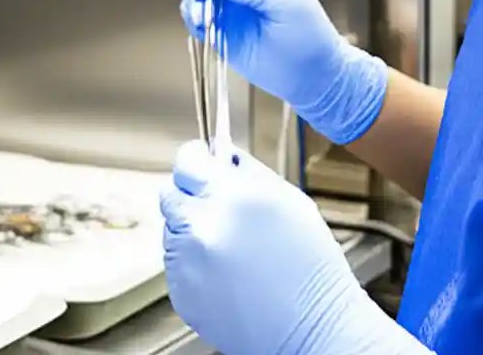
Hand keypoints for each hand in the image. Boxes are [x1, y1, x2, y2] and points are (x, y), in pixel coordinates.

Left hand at [161, 142, 425, 354]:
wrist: (311, 328)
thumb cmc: (309, 268)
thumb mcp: (289, 202)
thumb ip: (248, 172)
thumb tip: (222, 154)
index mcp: (229, 199)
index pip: (187, 162)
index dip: (195, 158)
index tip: (200, 159)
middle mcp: (200, 229)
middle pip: (171, 193)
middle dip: (192, 194)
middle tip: (219, 206)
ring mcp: (185, 264)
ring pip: (172, 230)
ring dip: (193, 229)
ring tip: (234, 248)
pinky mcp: (180, 293)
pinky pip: (177, 264)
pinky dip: (194, 262)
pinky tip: (228, 272)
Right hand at [180, 0, 387, 143]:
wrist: (312, 74)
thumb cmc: (309, 34)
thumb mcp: (283, 0)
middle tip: (203, 7)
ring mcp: (229, 10)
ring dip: (193, 6)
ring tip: (204, 22)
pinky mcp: (222, 33)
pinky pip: (196, 22)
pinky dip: (194, 24)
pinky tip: (204, 31)